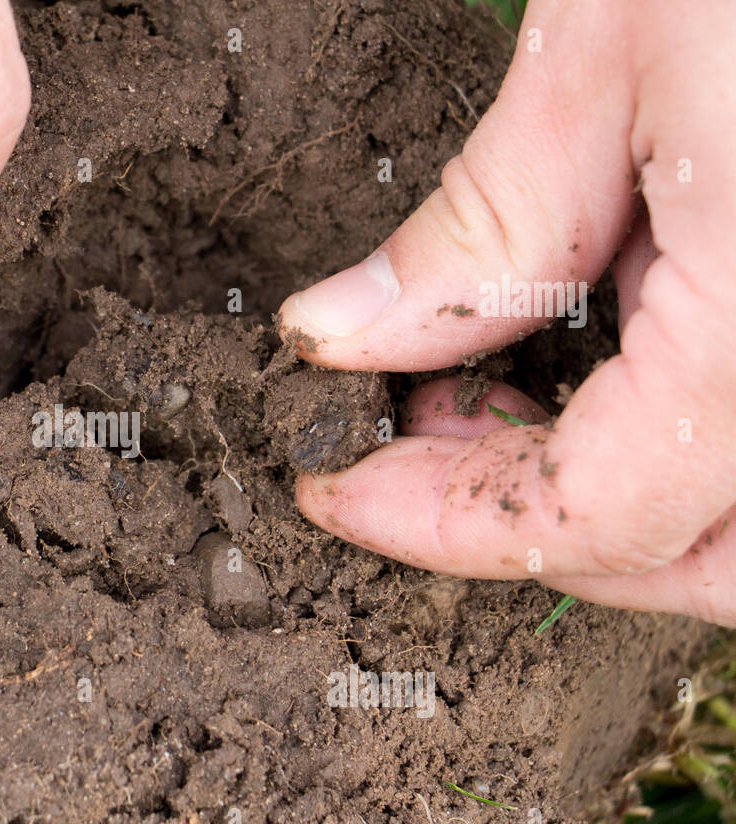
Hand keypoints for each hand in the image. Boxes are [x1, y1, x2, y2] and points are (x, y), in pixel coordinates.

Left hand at [278, 0, 735, 624]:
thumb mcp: (608, 48)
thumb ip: (475, 231)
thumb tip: (335, 339)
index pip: (598, 515)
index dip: (442, 524)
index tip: (337, 490)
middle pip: (696, 564)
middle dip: (534, 534)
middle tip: (409, 450)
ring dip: (608, 506)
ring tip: (485, 405)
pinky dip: (669, 443)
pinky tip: (589, 358)